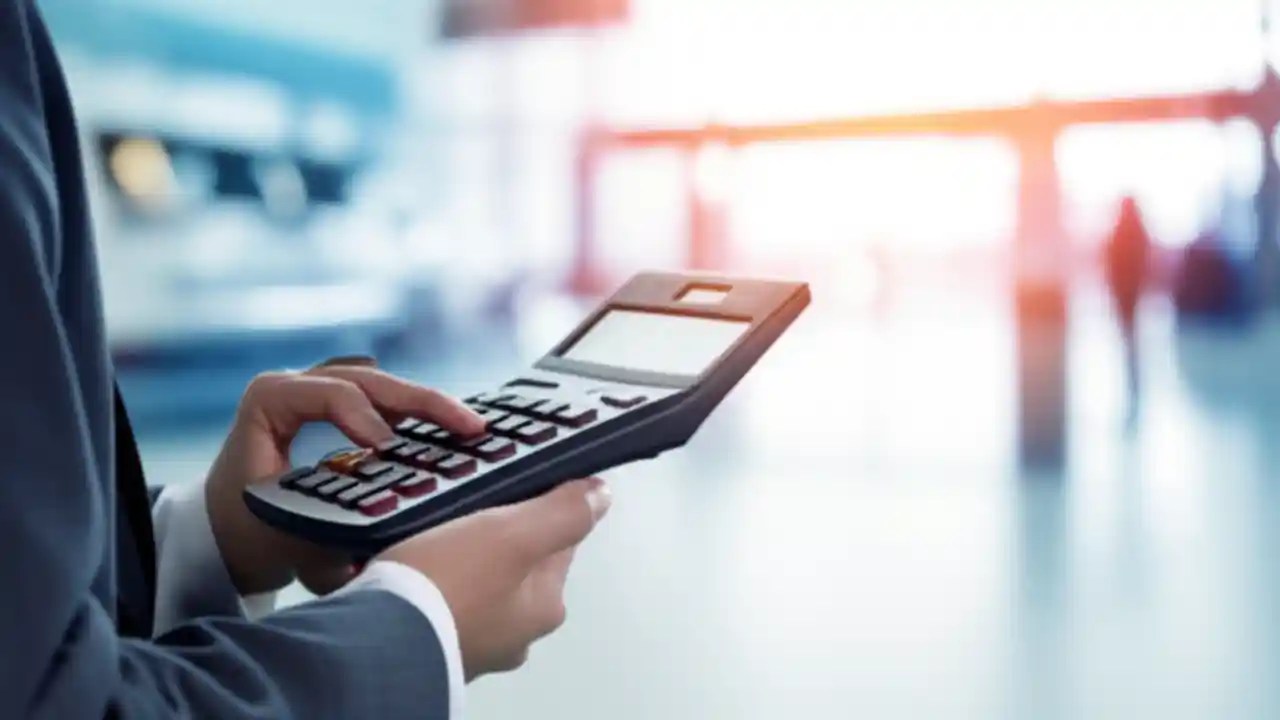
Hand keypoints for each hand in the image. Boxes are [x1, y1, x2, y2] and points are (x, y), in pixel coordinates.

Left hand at [204, 359, 484, 595]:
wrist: (227, 534)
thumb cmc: (247, 532)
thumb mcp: (283, 533)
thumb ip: (326, 537)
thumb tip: (379, 552)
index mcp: (271, 401)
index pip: (328, 392)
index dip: (362, 413)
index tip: (388, 448)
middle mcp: (299, 386)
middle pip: (369, 380)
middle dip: (422, 401)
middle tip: (468, 426)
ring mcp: (322, 393)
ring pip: (385, 386)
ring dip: (429, 405)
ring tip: (472, 426)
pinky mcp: (342, 409)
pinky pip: (386, 400)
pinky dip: (418, 414)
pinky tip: (452, 428)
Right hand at [378, 477, 611, 680]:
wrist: (374, 640)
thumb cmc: (450, 581)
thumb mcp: (513, 534)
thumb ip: (563, 512)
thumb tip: (602, 494)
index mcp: (544, 609)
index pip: (557, 542)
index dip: (538, 506)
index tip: (507, 482)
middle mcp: (515, 635)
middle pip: (515, 564)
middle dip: (493, 534)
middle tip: (462, 504)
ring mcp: (472, 645)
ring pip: (476, 582)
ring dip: (458, 556)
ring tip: (430, 527)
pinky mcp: (430, 646)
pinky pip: (439, 599)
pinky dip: (431, 580)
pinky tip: (411, 561)